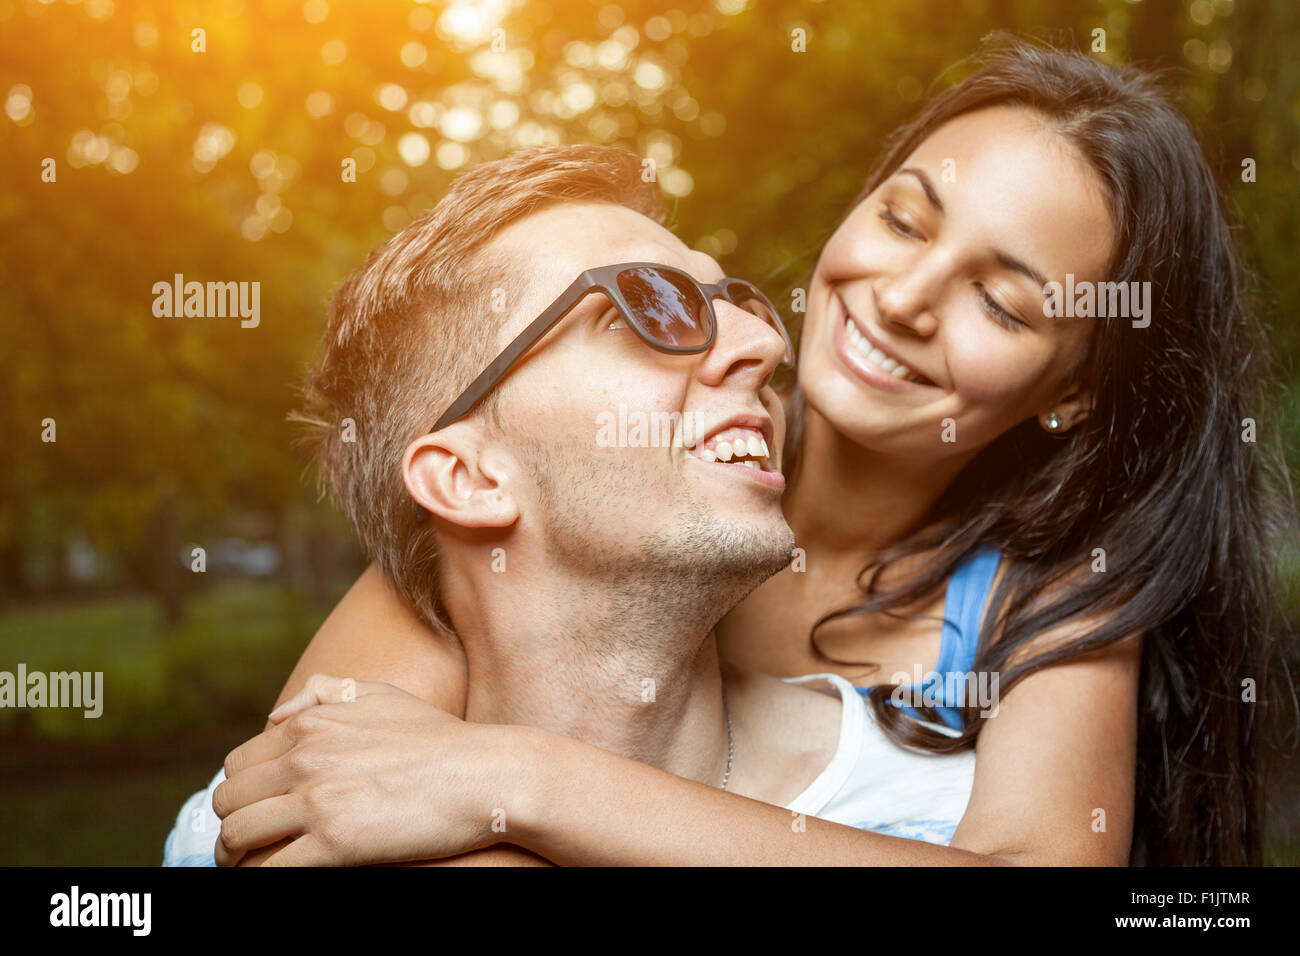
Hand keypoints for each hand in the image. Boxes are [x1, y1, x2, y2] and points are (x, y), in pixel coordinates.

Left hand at [211, 674, 525, 865]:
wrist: (485, 775)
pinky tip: (280, 878)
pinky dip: (265, 877)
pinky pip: (272, 869)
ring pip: (237, 836)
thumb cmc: (441, 739)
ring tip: (253, 867)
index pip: (238, 764)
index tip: (253, 814)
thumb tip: (276, 716)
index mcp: (310, 724)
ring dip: (237, 857)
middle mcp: (305, 757)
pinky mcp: (337, 843)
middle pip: (228, 801)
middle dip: (232, 827)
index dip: (240, 794)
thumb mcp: (383, 696)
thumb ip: (326, 694)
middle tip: (248, 848)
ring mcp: (319, 800)